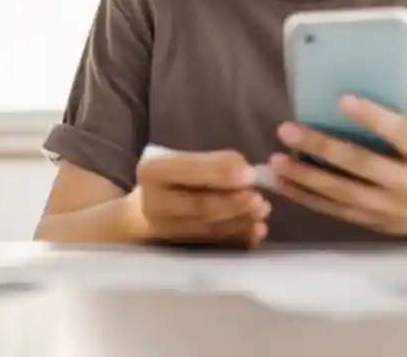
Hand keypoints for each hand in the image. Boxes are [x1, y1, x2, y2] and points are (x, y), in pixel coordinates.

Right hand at [126, 147, 270, 246]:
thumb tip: (246, 170)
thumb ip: (210, 162)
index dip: (219, 173)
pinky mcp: (181, 247)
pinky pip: (215, 243)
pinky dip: (238, 237)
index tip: (249, 173)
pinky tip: (256, 230)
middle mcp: (154, 203)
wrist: (143, 212)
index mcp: (152, 171)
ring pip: (209, 227)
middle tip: (259, 199)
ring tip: (262, 210)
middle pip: (198, 205)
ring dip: (240, 219)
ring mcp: (166, 229)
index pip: (185, 171)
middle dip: (234, 203)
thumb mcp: (179, 159)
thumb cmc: (170, 178)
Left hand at [268, 94, 406, 236]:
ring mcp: (389, 209)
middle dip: (322, 147)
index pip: (401, 134)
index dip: (372, 117)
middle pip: (363, 165)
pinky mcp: (370, 222)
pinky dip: (304, 197)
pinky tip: (280, 182)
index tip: (341, 99)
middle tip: (287, 129)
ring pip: (342, 192)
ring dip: (305, 176)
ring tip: (276, 159)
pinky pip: (334, 210)